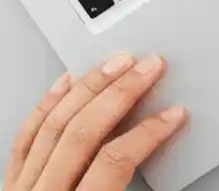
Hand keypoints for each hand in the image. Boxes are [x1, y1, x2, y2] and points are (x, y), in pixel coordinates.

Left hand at [5, 54, 185, 190]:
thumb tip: (176, 187)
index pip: (113, 163)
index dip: (148, 134)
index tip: (173, 115)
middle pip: (83, 133)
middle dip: (121, 93)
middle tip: (150, 69)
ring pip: (53, 127)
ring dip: (89, 89)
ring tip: (117, 65)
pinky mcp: (8, 188)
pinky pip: (26, 137)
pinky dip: (48, 106)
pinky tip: (66, 85)